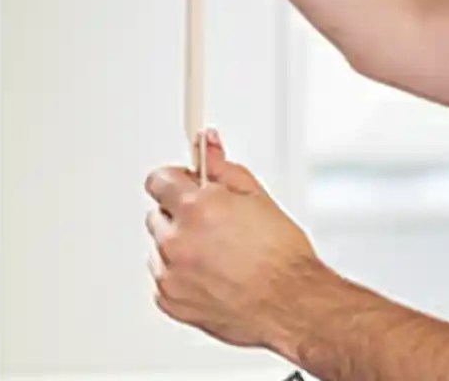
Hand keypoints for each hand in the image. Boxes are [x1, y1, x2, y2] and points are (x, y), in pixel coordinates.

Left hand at [144, 129, 319, 349]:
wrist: (290, 303)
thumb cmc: (281, 256)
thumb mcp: (257, 197)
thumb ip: (223, 168)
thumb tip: (207, 145)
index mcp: (197, 208)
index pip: (158, 180)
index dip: (176, 180)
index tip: (186, 184)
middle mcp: (177, 240)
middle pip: (158, 213)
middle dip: (181, 214)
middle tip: (215, 224)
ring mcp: (169, 273)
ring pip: (159, 247)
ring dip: (180, 245)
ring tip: (218, 254)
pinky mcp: (169, 300)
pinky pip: (164, 277)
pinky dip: (181, 275)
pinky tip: (212, 275)